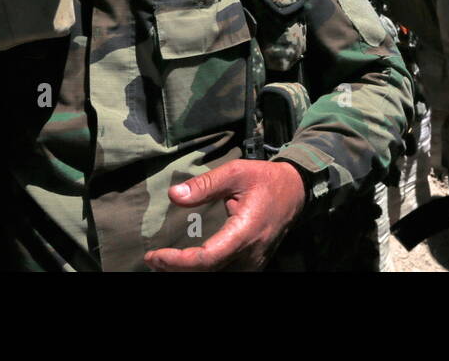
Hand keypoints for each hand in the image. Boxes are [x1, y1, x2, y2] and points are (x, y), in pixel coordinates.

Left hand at [143, 160, 306, 270]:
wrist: (295, 191)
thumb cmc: (265, 180)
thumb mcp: (236, 172)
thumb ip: (205, 184)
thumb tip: (174, 195)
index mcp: (245, 232)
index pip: (207, 258)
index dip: (178, 262)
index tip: (155, 255)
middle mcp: (250, 255)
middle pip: (208, 273)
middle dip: (177, 270)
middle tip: (153, 260)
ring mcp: (253, 263)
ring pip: (217, 277)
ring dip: (189, 273)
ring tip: (165, 264)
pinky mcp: (253, 265)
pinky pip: (226, 273)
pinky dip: (204, 271)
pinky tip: (188, 265)